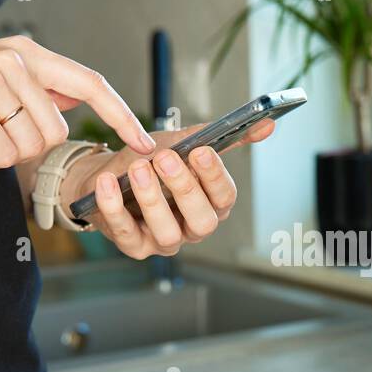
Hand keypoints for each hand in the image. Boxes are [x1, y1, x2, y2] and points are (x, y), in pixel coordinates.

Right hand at [0, 35, 154, 168]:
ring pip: (30, 147)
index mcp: (25, 52)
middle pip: (56, 131)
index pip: (90, 83)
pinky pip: (0, 156)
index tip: (145, 142)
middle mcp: (14, 61)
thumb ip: (33, 86)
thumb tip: (74, 101)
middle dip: (27, 145)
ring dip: (1, 152)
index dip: (122, 114)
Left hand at [61, 119, 274, 257]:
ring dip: (152, 198)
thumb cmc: (151, 161)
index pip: (224, 198)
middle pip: (202, 220)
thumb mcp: (185, 144)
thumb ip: (220, 136)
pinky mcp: (133, 246)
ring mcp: (164, 241)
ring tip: (137, 168)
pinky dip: (114, 207)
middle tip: (166, 158)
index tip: (201, 151)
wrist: (105, 174)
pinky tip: (107, 182)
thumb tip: (267, 125)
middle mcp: (192, 227)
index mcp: (212, 204)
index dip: (214, 176)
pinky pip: (125, 232)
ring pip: (167, 232)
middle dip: (185, 188)